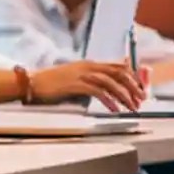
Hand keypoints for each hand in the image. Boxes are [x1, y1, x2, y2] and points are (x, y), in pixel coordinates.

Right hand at [30, 61, 145, 111]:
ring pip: (111, 82)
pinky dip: (109, 100)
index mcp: (89, 64)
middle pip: (118, 72)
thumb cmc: (51, 84)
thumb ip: (91, 81)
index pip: (117, 66)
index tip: (140, 90)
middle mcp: (87, 66)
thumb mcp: (75, 79)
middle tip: (141, 100)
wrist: (31, 83)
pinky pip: (98, 91)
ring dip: (124, 95)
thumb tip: (107, 90)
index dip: (132, 78)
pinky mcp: (75, 84)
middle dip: (133, 86)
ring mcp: (81, 74)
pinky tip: (114, 109)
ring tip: (132, 107)